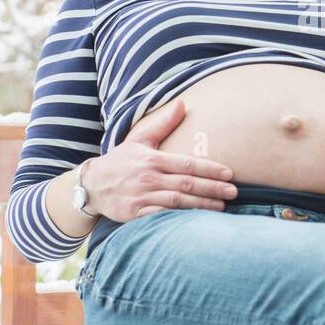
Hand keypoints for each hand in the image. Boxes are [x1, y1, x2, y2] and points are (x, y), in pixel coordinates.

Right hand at [83, 97, 238, 220]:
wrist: (90, 184)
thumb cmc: (120, 161)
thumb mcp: (139, 139)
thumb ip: (163, 124)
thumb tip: (182, 102)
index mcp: (152, 159)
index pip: (186, 164)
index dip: (209, 169)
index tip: (229, 173)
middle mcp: (147, 177)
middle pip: (186, 184)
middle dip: (212, 188)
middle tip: (234, 192)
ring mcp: (141, 196)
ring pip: (176, 202)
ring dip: (201, 205)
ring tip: (222, 206)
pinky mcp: (134, 214)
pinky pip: (160, 217)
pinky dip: (178, 219)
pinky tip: (196, 221)